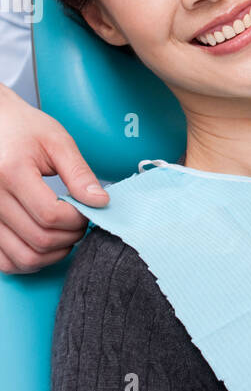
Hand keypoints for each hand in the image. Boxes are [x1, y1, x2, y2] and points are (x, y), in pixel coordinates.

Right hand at [0, 84, 108, 273]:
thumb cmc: (23, 129)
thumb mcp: (57, 141)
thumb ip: (79, 173)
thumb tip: (100, 202)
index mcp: (10, 172)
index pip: (51, 215)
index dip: (77, 219)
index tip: (87, 210)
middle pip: (39, 239)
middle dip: (70, 237)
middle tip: (80, 223)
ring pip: (23, 258)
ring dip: (53, 254)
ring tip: (65, 234)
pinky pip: (5, 262)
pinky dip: (29, 261)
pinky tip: (44, 245)